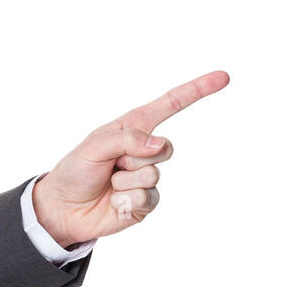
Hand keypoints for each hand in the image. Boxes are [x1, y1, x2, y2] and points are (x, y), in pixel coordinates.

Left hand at [33, 70, 229, 246]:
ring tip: (108, 184)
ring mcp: (147, 176)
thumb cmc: (75, 171)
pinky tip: (113, 202)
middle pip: (164, 149)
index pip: (170, 105)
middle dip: (133, 158)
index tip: (223, 77)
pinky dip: (126, 201)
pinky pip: (147, 198)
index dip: (197, 90)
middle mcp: (143, 150)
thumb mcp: (93, 147)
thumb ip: (126, 139)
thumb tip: (159, 144)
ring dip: (125, 182)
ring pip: (152, 175)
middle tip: (110, 166)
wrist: (63, 209)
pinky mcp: (146, 201)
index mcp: (132, 128)